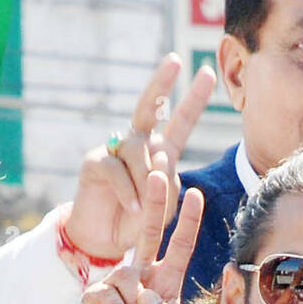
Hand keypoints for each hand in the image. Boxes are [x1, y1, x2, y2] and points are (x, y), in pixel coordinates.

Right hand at [63, 55, 215, 261]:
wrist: (106, 243)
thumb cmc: (138, 224)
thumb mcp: (165, 208)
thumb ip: (170, 185)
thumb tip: (159, 156)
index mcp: (160, 152)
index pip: (180, 122)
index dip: (193, 99)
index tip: (207, 73)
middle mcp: (137, 145)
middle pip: (148, 108)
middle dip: (161, 84)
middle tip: (174, 60)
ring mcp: (114, 151)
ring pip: (137, 149)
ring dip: (146, 178)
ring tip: (146, 206)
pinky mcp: (95, 162)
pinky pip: (116, 169)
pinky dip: (128, 191)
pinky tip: (134, 207)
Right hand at [69, 171, 202, 303]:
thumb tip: (149, 296)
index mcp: (164, 284)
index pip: (178, 248)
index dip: (187, 222)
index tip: (194, 195)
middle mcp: (141, 278)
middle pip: (148, 233)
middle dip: (155, 205)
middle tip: (158, 174)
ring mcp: (116, 284)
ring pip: (130, 275)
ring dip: (137, 303)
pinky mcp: (95, 295)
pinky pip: (110, 293)